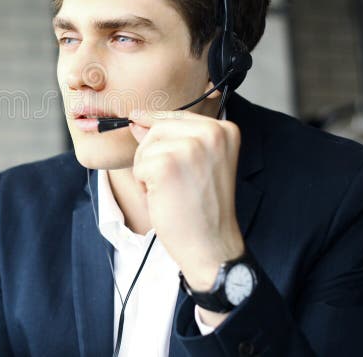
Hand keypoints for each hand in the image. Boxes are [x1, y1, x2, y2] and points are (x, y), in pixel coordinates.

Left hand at [128, 109, 244, 292]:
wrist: (211, 246)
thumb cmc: (203, 209)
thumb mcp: (194, 164)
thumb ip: (170, 139)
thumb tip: (137, 120)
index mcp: (225, 130)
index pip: (178, 115)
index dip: (154, 123)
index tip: (137, 119)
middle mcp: (212, 133)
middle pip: (158, 127)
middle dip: (152, 154)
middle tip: (170, 183)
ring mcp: (190, 147)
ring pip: (146, 146)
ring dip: (147, 171)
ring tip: (170, 191)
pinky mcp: (167, 163)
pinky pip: (138, 166)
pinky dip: (144, 185)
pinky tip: (164, 199)